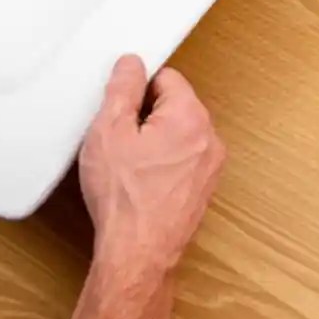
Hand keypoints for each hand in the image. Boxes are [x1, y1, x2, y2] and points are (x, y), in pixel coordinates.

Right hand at [79, 56, 225, 283]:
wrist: (137, 254)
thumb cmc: (124, 199)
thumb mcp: (108, 131)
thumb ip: (122, 89)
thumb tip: (131, 64)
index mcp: (191, 117)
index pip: (167, 77)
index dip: (137, 88)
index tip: (119, 107)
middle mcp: (209, 140)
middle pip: (175, 106)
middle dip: (146, 115)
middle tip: (118, 139)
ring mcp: (209, 168)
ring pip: (178, 135)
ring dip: (154, 142)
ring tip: (128, 165)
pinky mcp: (202, 190)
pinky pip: (182, 161)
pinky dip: (162, 165)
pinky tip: (139, 182)